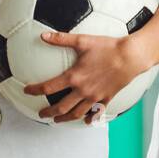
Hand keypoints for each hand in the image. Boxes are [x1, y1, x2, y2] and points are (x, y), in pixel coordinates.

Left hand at [24, 31, 145, 122]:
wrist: (131, 56)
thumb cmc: (108, 47)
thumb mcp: (83, 41)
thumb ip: (61, 39)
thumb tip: (43, 35)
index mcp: (74, 77)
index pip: (48, 87)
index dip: (35, 90)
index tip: (27, 91)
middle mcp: (82, 90)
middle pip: (60, 107)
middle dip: (49, 112)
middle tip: (42, 114)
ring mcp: (95, 96)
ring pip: (76, 113)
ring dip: (64, 119)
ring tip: (58, 121)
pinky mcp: (106, 98)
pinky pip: (96, 113)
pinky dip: (89, 119)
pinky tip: (85, 121)